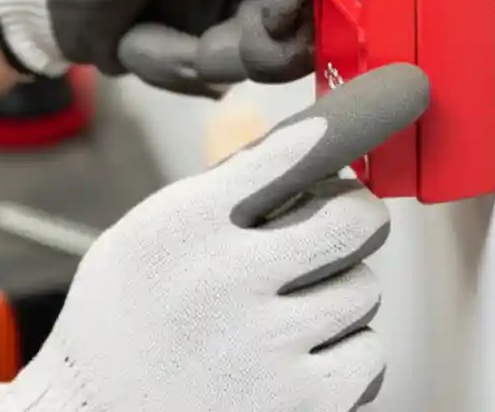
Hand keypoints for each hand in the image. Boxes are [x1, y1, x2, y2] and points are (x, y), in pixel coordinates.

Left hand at [0, 0, 310, 96]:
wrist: (26, 9)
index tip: (281, 9)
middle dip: (258, 35)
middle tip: (212, 52)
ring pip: (276, 44)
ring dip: (213, 57)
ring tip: (147, 44)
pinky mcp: (222, 39)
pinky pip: (233, 71)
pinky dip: (183, 69)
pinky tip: (138, 47)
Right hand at [0, 64, 429, 411]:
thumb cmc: (116, 334)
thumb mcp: (141, 240)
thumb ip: (210, 194)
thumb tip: (279, 143)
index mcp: (184, 224)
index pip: (290, 154)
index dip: (341, 135)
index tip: (378, 110)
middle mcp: (227, 277)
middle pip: (355, 219)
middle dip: (353, 222)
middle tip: (335, 234)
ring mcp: (268, 343)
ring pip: (365, 288)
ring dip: (340, 297)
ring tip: (290, 315)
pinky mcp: (302, 401)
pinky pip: (370, 354)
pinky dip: (346, 356)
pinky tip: (300, 359)